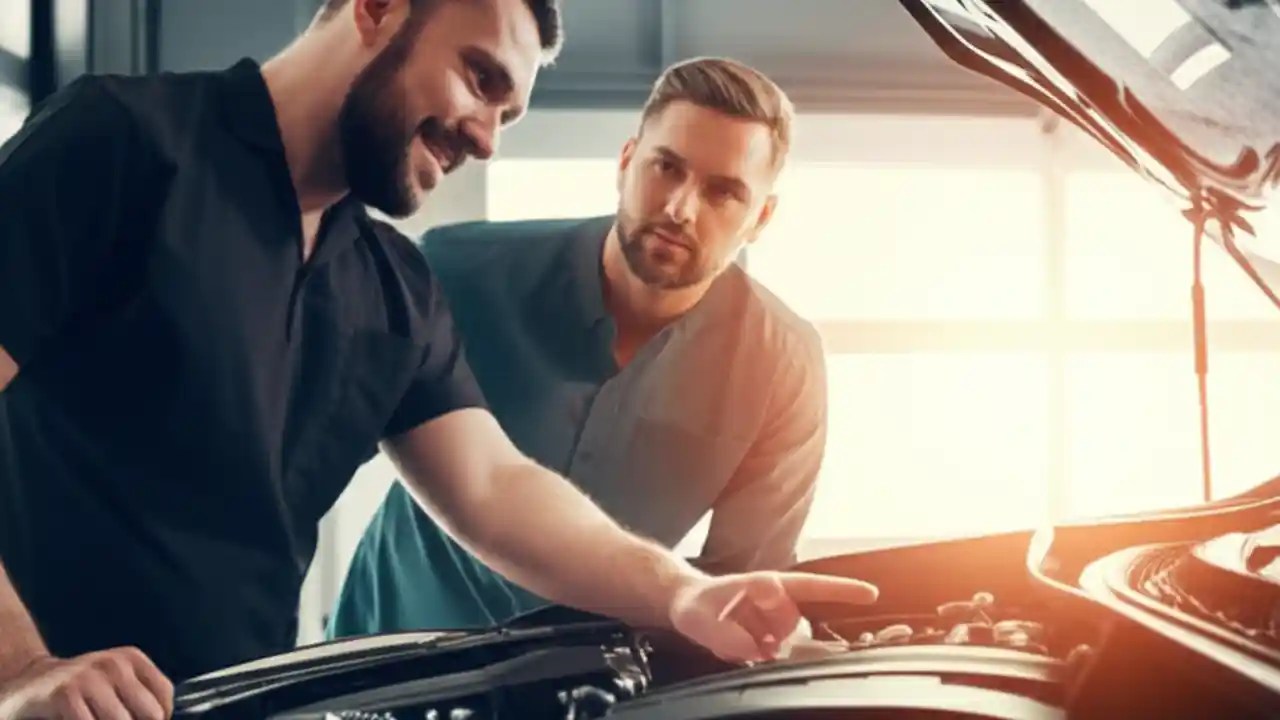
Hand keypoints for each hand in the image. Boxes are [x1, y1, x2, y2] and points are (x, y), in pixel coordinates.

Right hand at [0, 648, 173, 719]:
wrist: (30, 684)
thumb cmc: (80, 689)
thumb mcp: (115, 684)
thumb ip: (138, 698)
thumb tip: (161, 718)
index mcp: (132, 659)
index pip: (165, 699)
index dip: (159, 719)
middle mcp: (114, 664)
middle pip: (150, 714)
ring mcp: (89, 678)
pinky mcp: (65, 694)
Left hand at [668, 571, 877, 663]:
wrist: (687, 606)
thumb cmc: (693, 603)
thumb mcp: (696, 616)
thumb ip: (725, 632)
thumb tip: (757, 649)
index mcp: (766, 585)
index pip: (810, 586)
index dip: (841, 590)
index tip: (870, 594)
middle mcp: (777, 602)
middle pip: (789, 624)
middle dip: (766, 632)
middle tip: (735, 627)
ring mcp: (776, 623)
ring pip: (783, 644)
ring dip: (758, 646)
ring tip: (729, 632)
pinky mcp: (772, 640)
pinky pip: (773, 656)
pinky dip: (753, 655)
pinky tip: (734, 643)